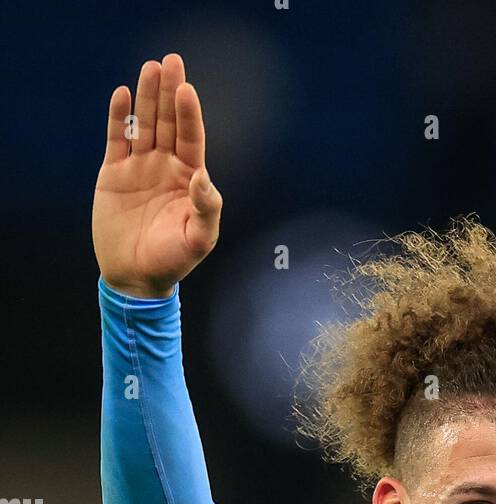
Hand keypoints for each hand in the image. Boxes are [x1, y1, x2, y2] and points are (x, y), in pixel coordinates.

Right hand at [92, 53, 222, 297]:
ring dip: (147, 96)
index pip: (191, 138)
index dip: (189, 114)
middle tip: (170, 61)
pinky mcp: (114, 173)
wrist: (136, 277)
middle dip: (169, 92)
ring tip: (150, 67)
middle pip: (168, 122)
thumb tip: (202, 176)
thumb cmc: (173, 260)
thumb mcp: (199, 239)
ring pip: (144, 124)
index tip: (186, 90)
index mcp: (189, 178)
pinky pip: (117, 139)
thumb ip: (207, 208)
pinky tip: (122, 94)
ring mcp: (139, 167)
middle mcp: (165, 166)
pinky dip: (118, 117)